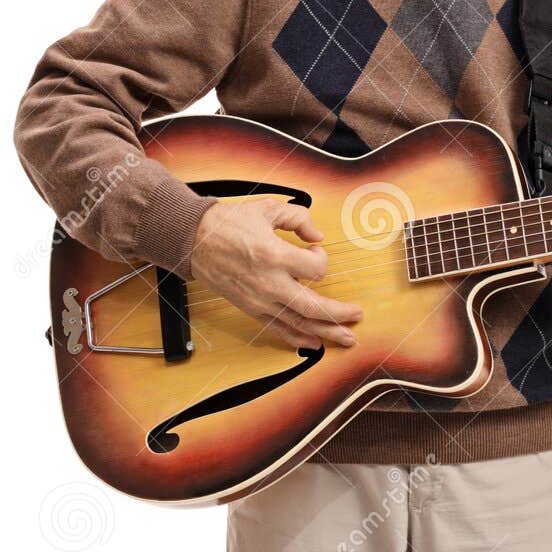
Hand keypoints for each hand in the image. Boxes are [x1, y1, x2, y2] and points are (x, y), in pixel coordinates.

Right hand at [189, 198, 361, 349]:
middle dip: (339, 314)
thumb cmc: (228, 223)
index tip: (315, 251)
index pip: (315, 269)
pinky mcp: (250, 308)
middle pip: (313, 307)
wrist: (193, 240)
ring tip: (345, 338)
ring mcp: (259, 300)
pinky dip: (298, 338)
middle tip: (357, 316)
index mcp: (274, 255)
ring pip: (298, 323)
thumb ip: (299, 218)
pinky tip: (314, 343)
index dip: (322, 259)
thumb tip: (317, 236)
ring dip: (325, 332)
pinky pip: (278, 328)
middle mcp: (268, 283)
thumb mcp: (268, 209)